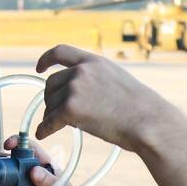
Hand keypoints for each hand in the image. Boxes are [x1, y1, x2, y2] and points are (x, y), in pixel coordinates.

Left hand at [35, 44, 170, 152]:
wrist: (147, 121)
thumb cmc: (139, 107)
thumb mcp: (117, 79)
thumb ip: (96, 78)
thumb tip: (78, 90)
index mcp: (94, 61)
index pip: (61, 51)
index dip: (46, 59)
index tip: (39, 68)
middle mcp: (82, 71)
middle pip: (51, 83)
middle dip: (50, 98)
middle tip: (54, 112)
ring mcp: (75, 89)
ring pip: (50, 103)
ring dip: (50, 114)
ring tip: (56, 125)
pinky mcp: (70, 109)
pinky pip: (49, 121)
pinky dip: (45, 129)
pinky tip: (43, 134)